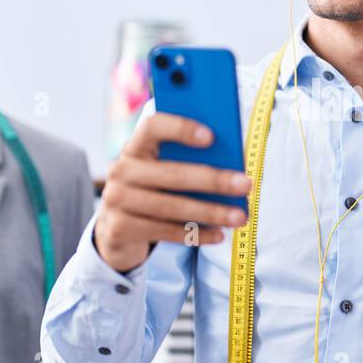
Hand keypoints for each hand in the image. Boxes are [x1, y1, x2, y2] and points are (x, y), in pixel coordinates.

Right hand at [95, 112, 250, 272]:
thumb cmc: (152, 191)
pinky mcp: (119, 228)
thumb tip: (231, 165)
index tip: (212, 136)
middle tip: (245, 185)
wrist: (116, 229)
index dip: (181, 129)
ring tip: (239, 217)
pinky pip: (165, 231)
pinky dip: (196, 234)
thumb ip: (185, 161)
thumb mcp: (161, 170)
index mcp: (135, 147)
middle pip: (172, 173)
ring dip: (211, 213)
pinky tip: (219, 235)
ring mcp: (116, 200)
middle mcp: (121, 170)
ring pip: (172, 207)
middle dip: (214, 180)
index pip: (153, 127)